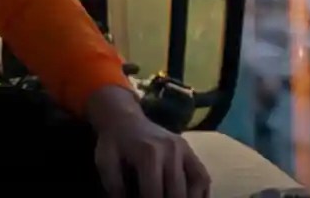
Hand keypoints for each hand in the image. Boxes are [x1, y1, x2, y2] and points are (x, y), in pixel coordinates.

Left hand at [85, 86, 210, 197]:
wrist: (125, 118)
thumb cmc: (114, 143)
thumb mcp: (106, 163)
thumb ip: (115, 188)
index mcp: (148, 154)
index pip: (154, 193)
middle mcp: (171, 150)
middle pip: (178, 192)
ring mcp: (183, 149)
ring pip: (197, 184)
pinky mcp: (189, 150)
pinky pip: (203, 175)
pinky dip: (201, 193)